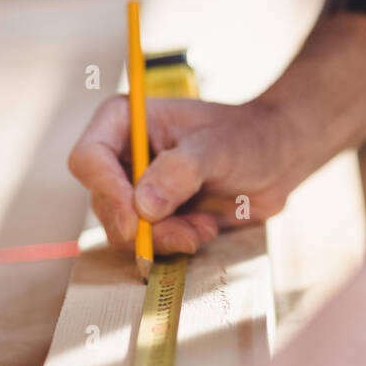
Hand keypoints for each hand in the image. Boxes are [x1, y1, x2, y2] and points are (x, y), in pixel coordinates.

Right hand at [68, 95, 300, 255]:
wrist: (276, 159)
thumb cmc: (247, 137)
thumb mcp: (216, 148)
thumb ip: (179, 172)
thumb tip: (142, 207)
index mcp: (124, 121)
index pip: (89, 158)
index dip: (106, 191)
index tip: (136, 220)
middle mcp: (121, 155)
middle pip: (103, 202)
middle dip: (142, 227)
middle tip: (185, 233)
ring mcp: (134, 188)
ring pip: (123, 231)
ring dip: (164, 238)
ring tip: (202, 227)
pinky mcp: (152, 216)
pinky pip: (147, 244)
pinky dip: (173, 244)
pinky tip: (203, 229)